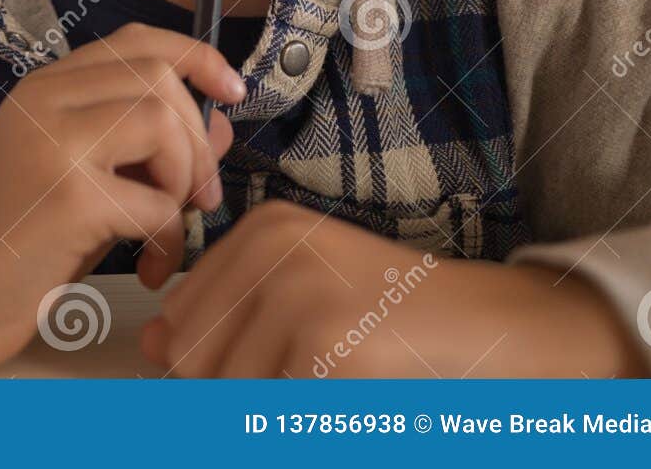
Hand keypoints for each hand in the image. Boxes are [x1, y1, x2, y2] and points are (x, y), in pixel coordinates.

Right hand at [0, 22, 244, 374]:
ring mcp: (53, 143)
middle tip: (198, 196)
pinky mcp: (68, 196)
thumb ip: (148, 143)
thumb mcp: (90, 175)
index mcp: (46, 87)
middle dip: (198, 141)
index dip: (195, 57)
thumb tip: (220, 122)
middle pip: (159, 79)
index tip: (231, 91)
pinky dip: (170, 239)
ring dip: (185, 180)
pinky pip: (156, 203)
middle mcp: (44, 101)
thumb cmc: (20, 237)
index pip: (135, 40)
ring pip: (162, 124)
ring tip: (169, 224)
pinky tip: (151, 266)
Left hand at [140, 198, 650, 376]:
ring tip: (332, 381)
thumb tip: (149, 346)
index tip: (264, 370)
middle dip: (229, 393)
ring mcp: (296, 292)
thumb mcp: (304, 294)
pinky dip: (304, 419)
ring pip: (223, 395)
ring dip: (268, 410)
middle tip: (307, 377)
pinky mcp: (323, 345)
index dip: (200, 367)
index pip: (174, 322)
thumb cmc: (401, 321)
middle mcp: (271, 248)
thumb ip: (224, 315)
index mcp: (262, 230)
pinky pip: (268, 413)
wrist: (501, 331)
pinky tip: (346, 396)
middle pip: (189, 361)